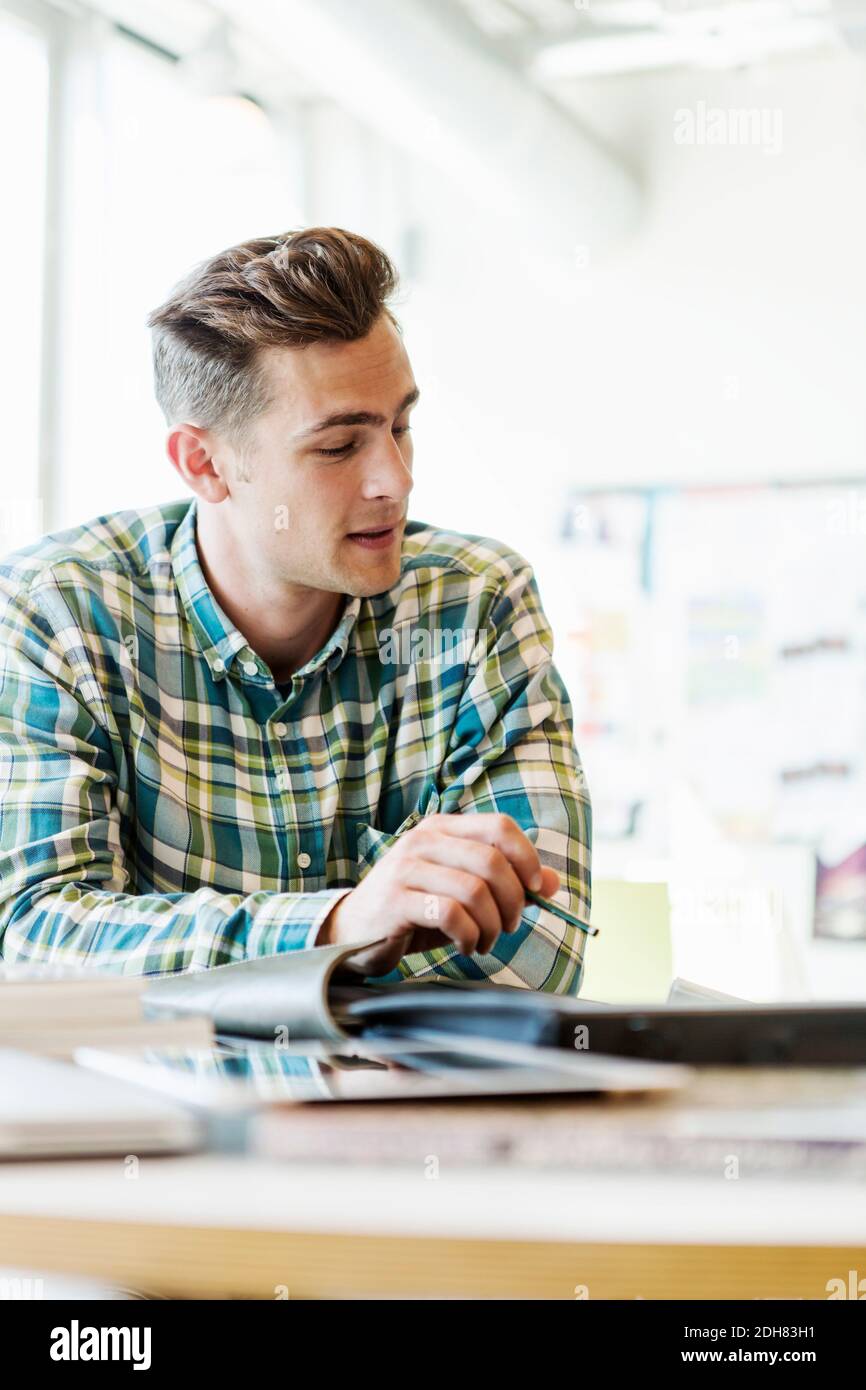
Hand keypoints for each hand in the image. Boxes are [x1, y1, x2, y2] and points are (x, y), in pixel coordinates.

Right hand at [317, 812, 559, 976]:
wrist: (353, 932)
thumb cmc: (415, 910)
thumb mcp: (462, 891)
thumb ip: (507, 883)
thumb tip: (554, 882)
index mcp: (443, 828)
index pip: (499, 827)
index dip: (527, 858)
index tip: (536, 889)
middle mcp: (424, 840)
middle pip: (492, 861)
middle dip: (513, 900)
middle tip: (510, 926)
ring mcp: (406, 868)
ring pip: (475, 889)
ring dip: (492, 925)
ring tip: (485, 941)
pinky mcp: (396, 900)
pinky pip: (450, 914)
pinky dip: (469, 936)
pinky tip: (466, 945)